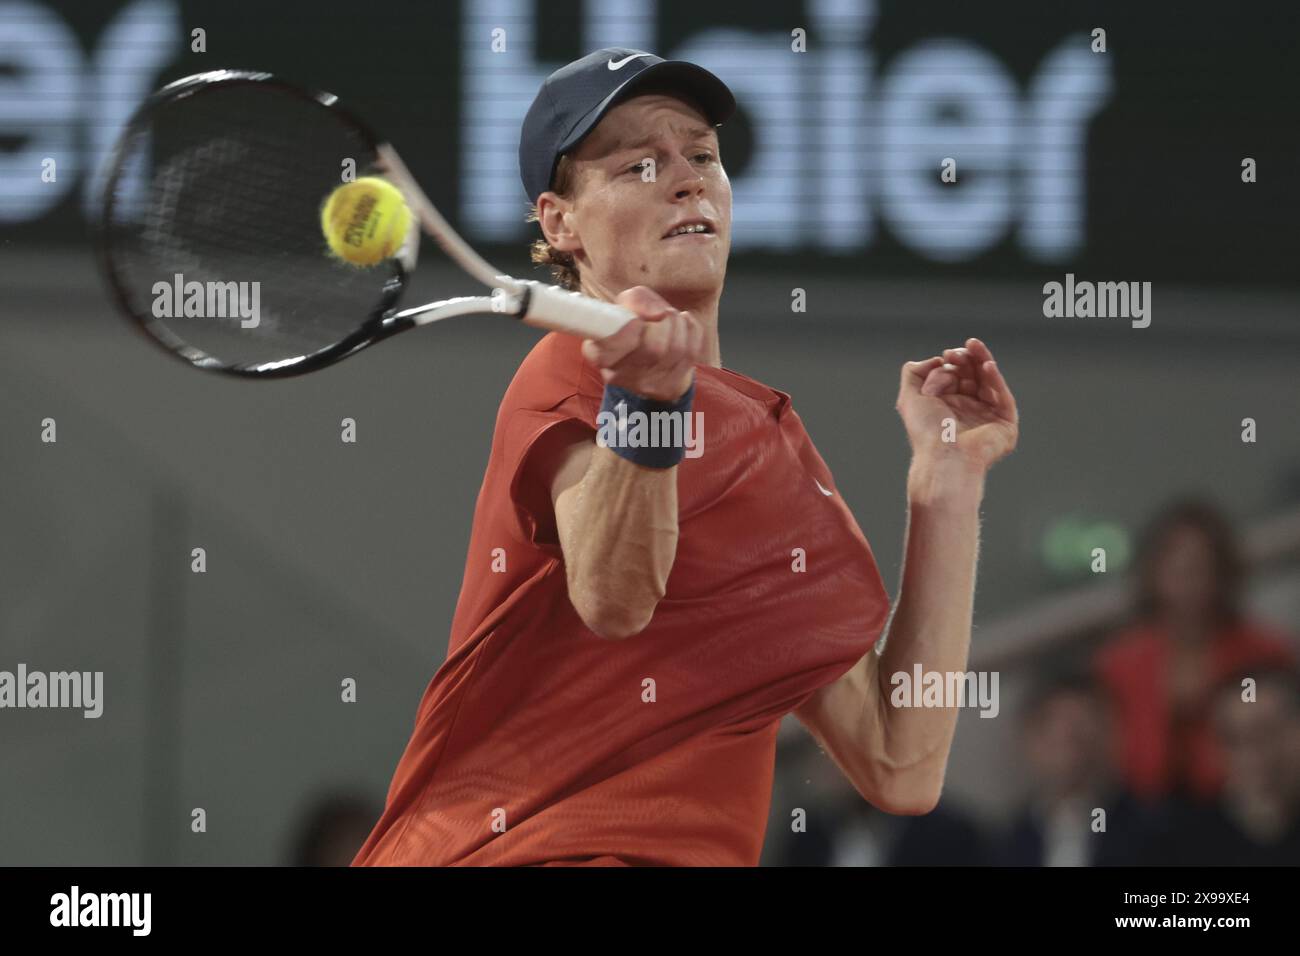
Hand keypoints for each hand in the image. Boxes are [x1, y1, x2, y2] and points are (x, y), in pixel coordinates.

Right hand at [580, 286, 703, 401]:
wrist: (651, 355)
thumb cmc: (633, 326)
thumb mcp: (625, 306)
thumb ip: (635, 300)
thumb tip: (658, 314)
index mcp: (602, 356)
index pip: (604, 355)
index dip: (624, 336)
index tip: (636, 322)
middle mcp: (622, 376)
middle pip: (653, 349)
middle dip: (663, 322)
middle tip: (660, 314)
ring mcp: (649, 384)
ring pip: (675, 349)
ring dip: (677, 323)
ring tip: (671, 316)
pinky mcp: (672, 385)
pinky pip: (691, 352)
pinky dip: (691, 331)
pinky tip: (683, 325)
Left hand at [896, 337, 1018, 472]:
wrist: (943, 457)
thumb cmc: (926, 433)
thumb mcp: (909, 397)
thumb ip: (914, 372)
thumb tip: (936, 360)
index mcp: (948, 406)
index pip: (955, 377)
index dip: (951, 364)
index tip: (945, 357)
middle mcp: (968, 410)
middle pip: (973, 376)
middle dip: (967, 360)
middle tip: (958, 352)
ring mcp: (988, 417)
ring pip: (989, 382)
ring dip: (982, 361)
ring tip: (974, 346)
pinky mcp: (1005, 424)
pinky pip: (1003, 396)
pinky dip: (996, 379)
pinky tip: (987, 365)